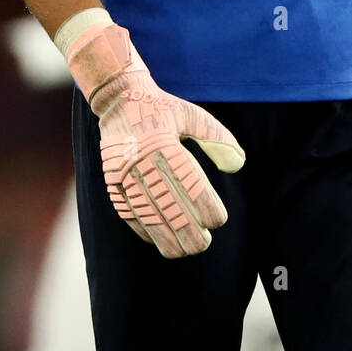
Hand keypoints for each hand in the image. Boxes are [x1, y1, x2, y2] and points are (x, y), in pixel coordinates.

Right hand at [64, 15, 245, 257]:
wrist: (119, 99)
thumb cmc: (163, 108)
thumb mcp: (193, 115)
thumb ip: (218, 138)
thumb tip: (239, 165)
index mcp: (165, 143)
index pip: (189, 184)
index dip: (205, 206)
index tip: (218, 220)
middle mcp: (142, 161)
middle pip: (168, 206)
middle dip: (188, 231)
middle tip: (204, 244)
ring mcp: (124, 174)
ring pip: (146, 214)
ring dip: (166, 238)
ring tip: (184, 251)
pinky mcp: (112, 181)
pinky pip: (127, 212)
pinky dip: (143, 230)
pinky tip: (159, 241)